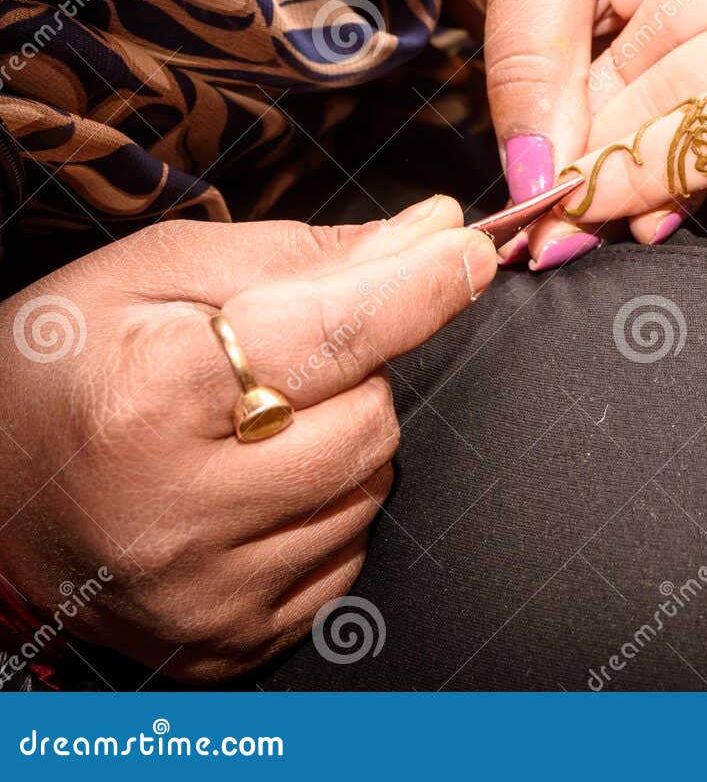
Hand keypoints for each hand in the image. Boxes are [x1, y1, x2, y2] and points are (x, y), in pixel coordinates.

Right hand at [0, 202, 494, 681]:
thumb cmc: (64, 364)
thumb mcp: (158, 273)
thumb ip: (306, 254)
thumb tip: (436, 233)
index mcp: (153, 396)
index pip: (338, 334)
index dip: (422, 288)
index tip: (473, 252)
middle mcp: (180, 512)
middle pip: (372, 421)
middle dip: (353, 376)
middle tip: (281, 366)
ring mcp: (206, 592)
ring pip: (370, 488)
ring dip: (341, 442)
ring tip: (251, 430)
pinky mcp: (229, 642)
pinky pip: (348, 555)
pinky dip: (325, 509)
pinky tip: (254, 491)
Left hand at [430, 0, 700, 264]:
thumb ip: (537, 70)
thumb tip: (542, 178)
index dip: (660, 158)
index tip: (589, 216)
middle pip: (700, 117)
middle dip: (641, 187)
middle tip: (572, 243)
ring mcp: (693, 34)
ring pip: (667, 126)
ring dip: (621, 181)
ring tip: (574, 236)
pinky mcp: (651, 56)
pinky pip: (636, 117)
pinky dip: (605, 154)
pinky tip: (584, 199)